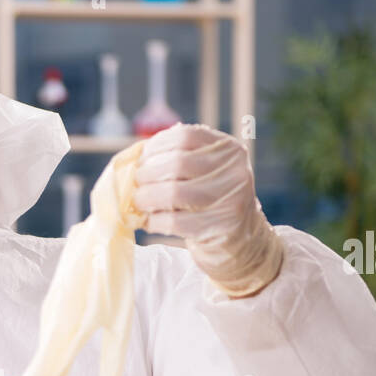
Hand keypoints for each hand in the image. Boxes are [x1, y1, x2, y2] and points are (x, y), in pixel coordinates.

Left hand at [133, 122, 283, 296]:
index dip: (156, 146)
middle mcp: (234, 170)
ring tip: (138, 202)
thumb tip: (134, 160)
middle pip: (177, 163)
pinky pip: (176, 221)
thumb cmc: (212, 201)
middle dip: (148, 174)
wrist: (241, 239)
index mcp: (229, 149)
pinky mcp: (221, 227)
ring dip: (147, 198)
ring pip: (174, 193)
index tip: (141, 159)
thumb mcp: (206, 172)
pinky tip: (148, 221)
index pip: (185, 136)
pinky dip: (155, 221)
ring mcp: (231, 199)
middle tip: (135, 184)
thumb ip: (179, 159)